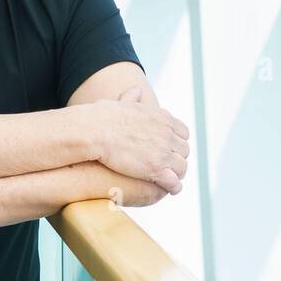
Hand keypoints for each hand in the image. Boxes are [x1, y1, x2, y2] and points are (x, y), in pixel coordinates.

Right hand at [106, 85, 174, 205]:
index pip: (183, 132)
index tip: (170, 150)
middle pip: (184, 150)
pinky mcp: (155, 168)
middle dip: (178, 159)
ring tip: (172, 181)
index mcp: (162, 118)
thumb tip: (137, 90)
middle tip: (170, 168)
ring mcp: (163, 151)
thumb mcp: (123, 102)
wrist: (96, 130)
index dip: (177, 143)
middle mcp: (167, 134)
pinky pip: (174, 181)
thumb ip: (132, 97)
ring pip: (182, 167)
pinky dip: (174, 186)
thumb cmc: (103, 117)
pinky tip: (170, 189)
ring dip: (177, 174)